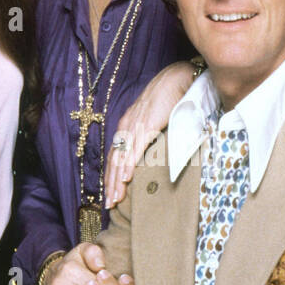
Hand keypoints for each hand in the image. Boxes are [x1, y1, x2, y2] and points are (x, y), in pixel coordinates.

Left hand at [104, 61, 195, 207]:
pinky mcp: (146, 125)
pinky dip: (129, 164)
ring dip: (117, 181)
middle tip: (109, 205)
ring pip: (121, 158)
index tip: (110, 195)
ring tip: (115, 198)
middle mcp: (126, 127)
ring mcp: (135, 126)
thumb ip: (148, 135)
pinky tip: (126, 178)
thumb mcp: (153, 120)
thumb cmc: (168, 98)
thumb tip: (150, 154)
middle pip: (114, 161)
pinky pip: (135, 149)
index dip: (111, 177)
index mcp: (126, 126)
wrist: (176, 79)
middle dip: (111, 185)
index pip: (115, 156)